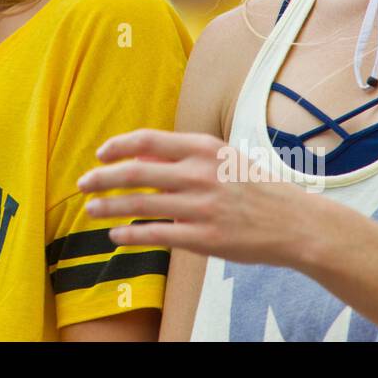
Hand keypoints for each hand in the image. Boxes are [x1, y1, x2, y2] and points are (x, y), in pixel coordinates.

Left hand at [76, 129, 322, 267]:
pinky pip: (156, 235)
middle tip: (83, 184)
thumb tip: (139, 159)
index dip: (117, 146)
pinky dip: (131, 236)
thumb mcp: (221, 159)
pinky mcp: (204, 238)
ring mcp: (201, 207)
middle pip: (135, 172)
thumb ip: (181, 157)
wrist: (295, 222)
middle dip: (102, 178)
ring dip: (109, 207)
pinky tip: (116, 236)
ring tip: (91, 210)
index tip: (99, 154)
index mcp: (202, 149)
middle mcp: (199, 174)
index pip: (147, 140)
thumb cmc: (254, 187)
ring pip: (140, 205)